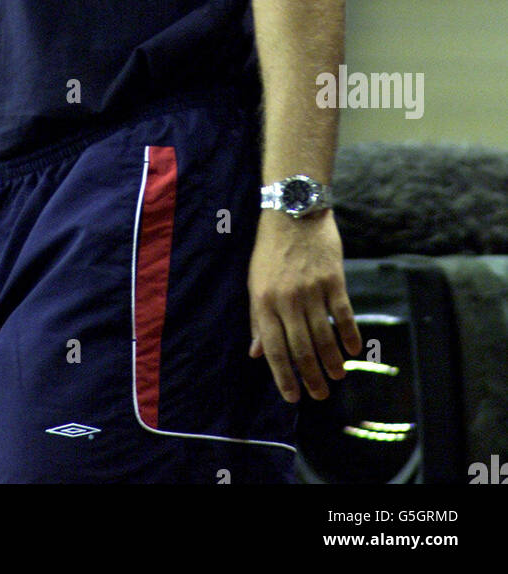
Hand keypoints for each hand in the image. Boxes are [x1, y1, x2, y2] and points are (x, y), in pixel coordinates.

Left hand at [247, 209, 361, 402]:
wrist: (293, 211)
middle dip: (311, 376)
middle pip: (301, 348)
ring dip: (332, 362)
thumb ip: (257, 319)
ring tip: (337, 377)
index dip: (284, 376)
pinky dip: (350, 335)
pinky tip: (353, 350)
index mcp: (263, 301)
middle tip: (320, 395)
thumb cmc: (270, 250)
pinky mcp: (334, 279)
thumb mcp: (255, 283)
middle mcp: (287, 299)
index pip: (275, 349)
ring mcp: (311, 289)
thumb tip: (257, 353)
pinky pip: (343, 314)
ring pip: (324, 336)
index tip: (293, 397)